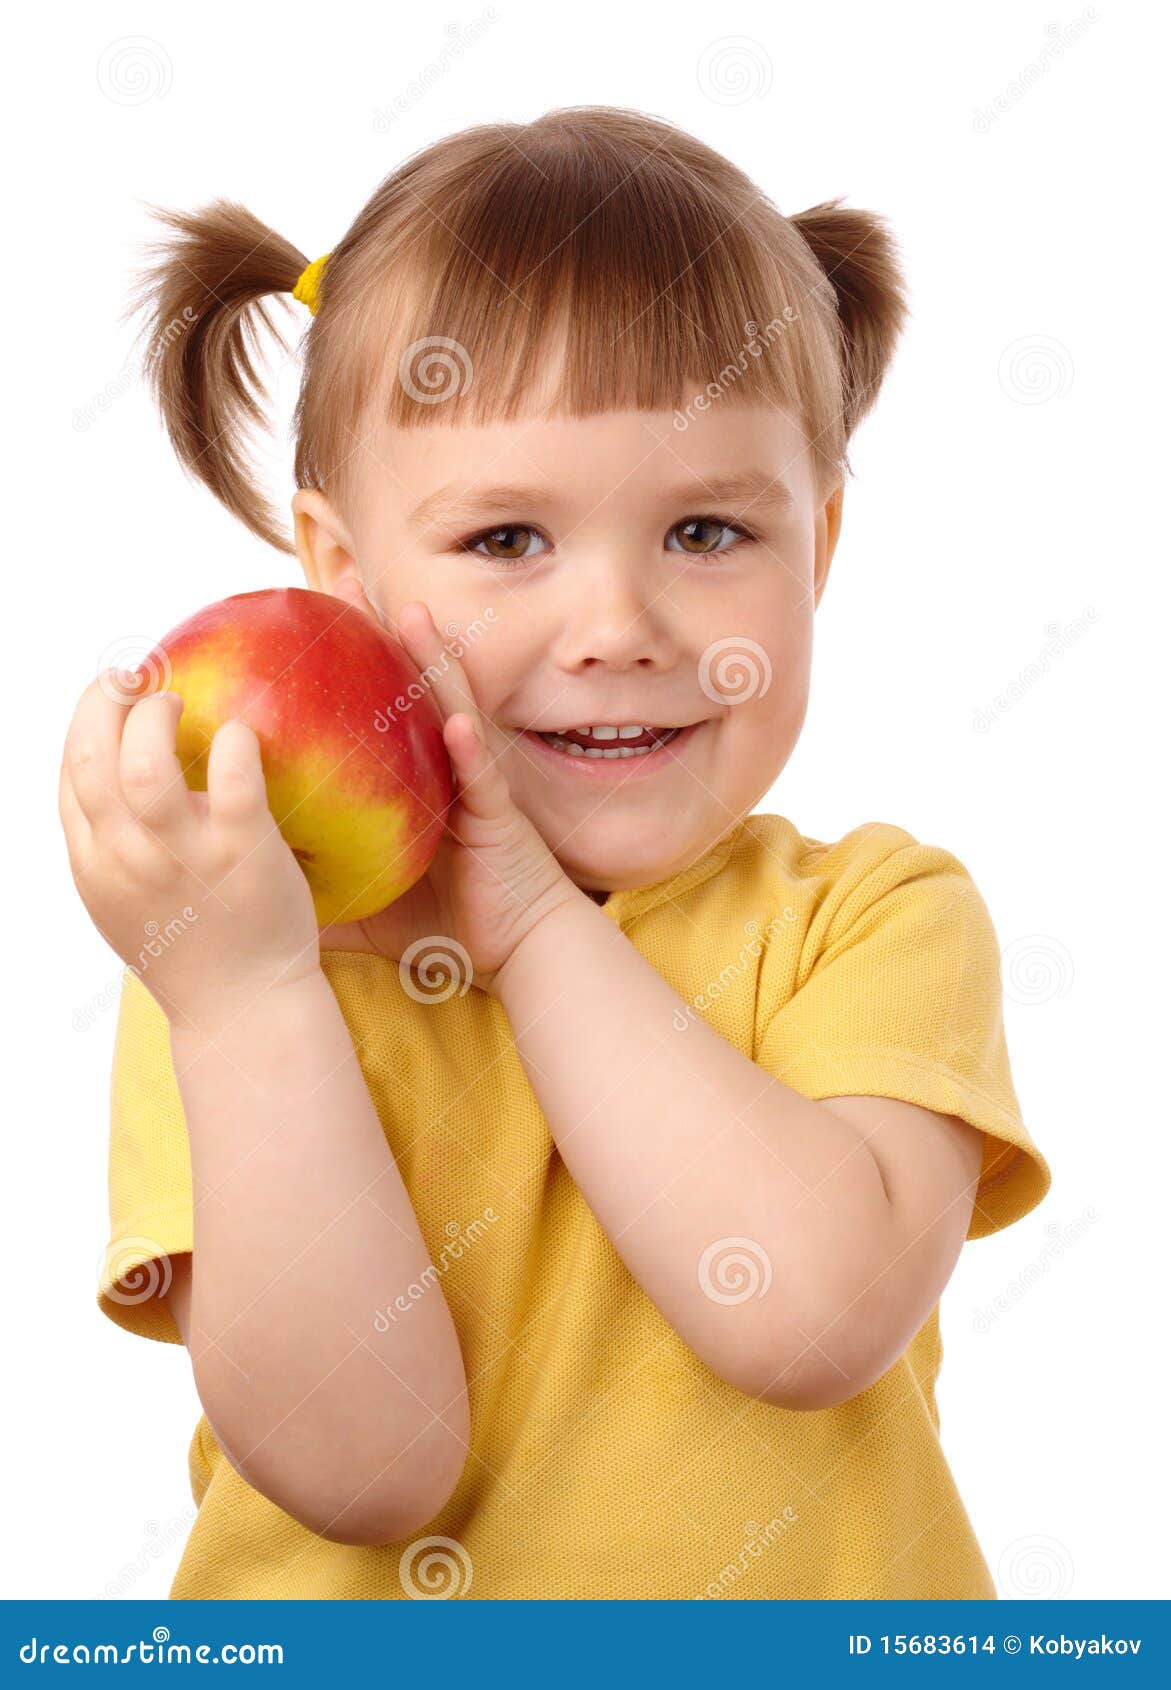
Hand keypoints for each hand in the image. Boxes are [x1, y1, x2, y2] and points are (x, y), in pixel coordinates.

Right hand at [59, 676, 320, 1035]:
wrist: (245, 1010)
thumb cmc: (192, 948)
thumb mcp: (124, 902)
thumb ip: (110, 845)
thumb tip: (113, 770)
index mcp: (95, 866)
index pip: (69, 776)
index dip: (83, 720)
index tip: (107, 692)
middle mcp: (129, 860)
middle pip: (90, 759)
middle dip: (104, 700)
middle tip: (136, 674)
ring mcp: (186, 859)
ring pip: (145, 766)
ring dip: (155, 715)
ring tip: (178, 700)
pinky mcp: (246, 856)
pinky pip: (235, 784)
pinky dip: (233, 744)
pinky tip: (240, 731)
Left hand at [320, 596, 581, 994]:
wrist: (517, 951)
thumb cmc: (449, 927)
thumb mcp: (370, 907)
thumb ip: (323, 894)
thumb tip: (263, 898)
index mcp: (417, 785)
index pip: (378, 713)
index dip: (349, 667)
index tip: (308, 624)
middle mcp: (447, 772)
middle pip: (413, 692)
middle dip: (386, 639)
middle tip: (346, 584)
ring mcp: (476, 787)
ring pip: (453, 711)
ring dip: (435, 665)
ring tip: (410, 617)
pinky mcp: (500, 815)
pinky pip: (482, 774)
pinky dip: (469, 747)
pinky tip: (454, 721)